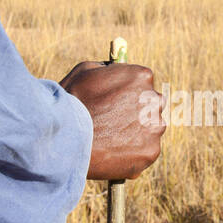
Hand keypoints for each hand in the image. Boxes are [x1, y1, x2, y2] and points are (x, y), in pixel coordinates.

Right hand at [59, 60, 164, 179]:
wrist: (67, 137)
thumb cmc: (72, 101)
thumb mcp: (86, 71)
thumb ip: (107, 69)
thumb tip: (112, 70)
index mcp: (142, 76)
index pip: (143, 82)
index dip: (129, 92)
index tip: (117, 102)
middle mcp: (154, 100)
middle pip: (152, 105)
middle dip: (138, 112)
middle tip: (116, 121)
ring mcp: (154, 126)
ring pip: (151, 129)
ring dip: (137, 133)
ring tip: (112, 139)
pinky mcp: (151, 150)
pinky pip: (146, 150)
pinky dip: (133, 153)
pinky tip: (113, 151)